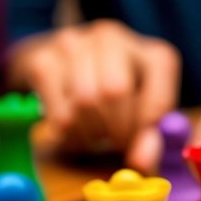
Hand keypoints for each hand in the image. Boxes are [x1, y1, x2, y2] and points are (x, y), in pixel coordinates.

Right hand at [6, 20, 180, 172]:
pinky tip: (75, 130)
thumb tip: (141, 162)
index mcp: (153, 55)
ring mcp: (74, 44)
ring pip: (83, 101)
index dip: (145, 133)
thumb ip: (151, 139)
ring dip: (90, 133)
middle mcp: (113, 38)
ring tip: (96, 135)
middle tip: (115, 144)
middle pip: (114, 92)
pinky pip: (57, 111)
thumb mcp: (145, 117)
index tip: (138, 154)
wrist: (70, 67)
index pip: (157, 98)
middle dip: (115, 130)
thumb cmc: (121, 100)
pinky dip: (67, 134)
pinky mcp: (43, 61)